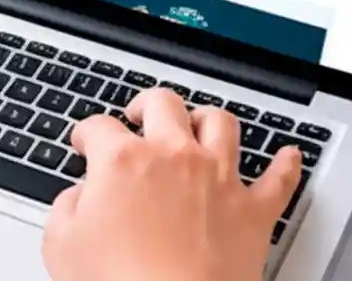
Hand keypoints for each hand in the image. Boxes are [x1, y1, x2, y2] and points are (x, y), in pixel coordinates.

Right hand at [43, 89, 302, 280]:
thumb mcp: (62, 247)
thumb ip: (68, 208)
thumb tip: (80, 196)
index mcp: (123, 162)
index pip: (100, 127)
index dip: (88, 133)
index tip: (87, 142)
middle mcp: (174, 157)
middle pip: (163, 105)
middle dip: (147, 105)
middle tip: (138, 116)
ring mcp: (218, 179)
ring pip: (220, 124)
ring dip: (207, 119)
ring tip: (198, 123)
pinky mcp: (253, 210)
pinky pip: (279, 178)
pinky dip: (286, 164)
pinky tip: (289, 155)